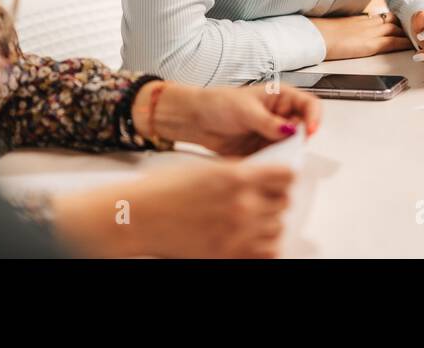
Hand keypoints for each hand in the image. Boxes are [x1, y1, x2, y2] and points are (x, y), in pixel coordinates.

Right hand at [53, 161, 294, 257]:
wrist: (137, 218)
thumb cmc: (161, 191)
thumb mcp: (206, 168)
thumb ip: (238, 172)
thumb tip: (262, 175)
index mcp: (236, 177)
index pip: (286, 176)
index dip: (283, 177)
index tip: (279, 179)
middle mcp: (242, 205)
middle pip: (283, 202)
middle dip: (273, 199)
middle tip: (260, 199)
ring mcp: (238, 233)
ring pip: (278, 227)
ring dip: (269, 223)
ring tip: (251, 220)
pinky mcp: (230, 256)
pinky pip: (268, 252)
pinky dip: (264, 246)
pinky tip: (250, 239)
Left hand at [139, 81, 321, 155]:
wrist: (196, 120)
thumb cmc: (218, 104)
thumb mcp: (245, 110)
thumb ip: (268, 122)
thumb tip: (290, 130)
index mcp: (281, 97)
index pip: (309, 105)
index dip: (314, 118)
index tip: (309, 131)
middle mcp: (280, 116)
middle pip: (304, 129)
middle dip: (300, 140)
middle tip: (290, 148)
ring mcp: (273, 134)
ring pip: (291, 147)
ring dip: (287, 154)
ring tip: (275, 157)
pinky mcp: (264, 150)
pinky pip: (276, 159)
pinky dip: (274, 163)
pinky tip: (266, 164)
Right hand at [312, 11, 411, 59]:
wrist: (314, 36)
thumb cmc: (318, 32)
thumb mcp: (334, 26)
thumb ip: (345, 27)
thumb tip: (345, 32)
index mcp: (359, 19)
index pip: (382, 16)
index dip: (394, 20)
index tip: (403, 24)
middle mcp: (367, 23)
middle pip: (393, 21)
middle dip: (405, 26)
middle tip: (417, 31)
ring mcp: (370, 33)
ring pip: (396, 30)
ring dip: (409, 34)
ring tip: (420, 38)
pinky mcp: (370, 45)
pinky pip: (393, 43)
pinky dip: (404, 44)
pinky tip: (413, 47)